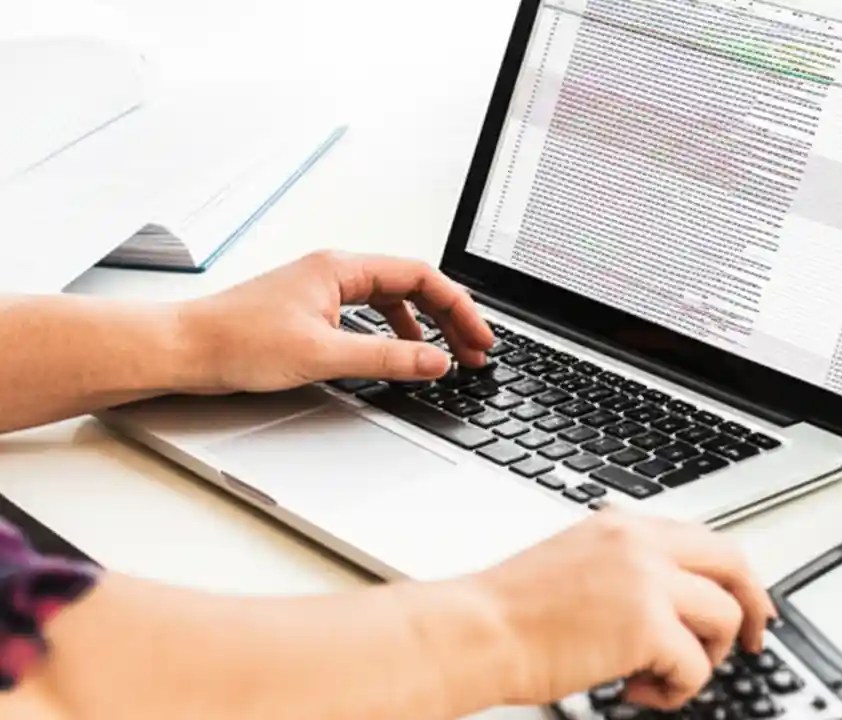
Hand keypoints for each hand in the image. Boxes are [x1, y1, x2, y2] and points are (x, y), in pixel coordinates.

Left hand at [179, 251, 493, 392]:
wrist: (182, 349)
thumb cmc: (235, 341)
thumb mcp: (324, 354)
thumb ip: (387, 358)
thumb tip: (435, 361)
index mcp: (341, 267)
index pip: (422, 276)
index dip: (458, 308)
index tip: (479, 338)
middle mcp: (335, 272)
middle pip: (413, 286)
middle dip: (449, 318)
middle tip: (475, 350)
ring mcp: (323, 291)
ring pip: (393, 301)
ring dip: (425, 327)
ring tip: (446, 355)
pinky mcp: (312, 313)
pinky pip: (370, 315)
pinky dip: (395, 334)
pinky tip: (399, 354)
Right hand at [474, 512, 775, 709]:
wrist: (476, 631)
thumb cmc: (511, 610)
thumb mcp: (577, 560)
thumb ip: (627, 567)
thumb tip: (673, 602)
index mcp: (625, 525)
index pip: (705, 539)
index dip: (734, 576)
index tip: (745, 603)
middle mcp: (642, 543)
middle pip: (734, 565)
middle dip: (753, 608)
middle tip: (752, 643)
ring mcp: (648, 581)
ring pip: (724, 618)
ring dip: (704, 657)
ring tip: (660, 674)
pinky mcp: (647, 625)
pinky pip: (697, 667)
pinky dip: (677, 690)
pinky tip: (639, 690)